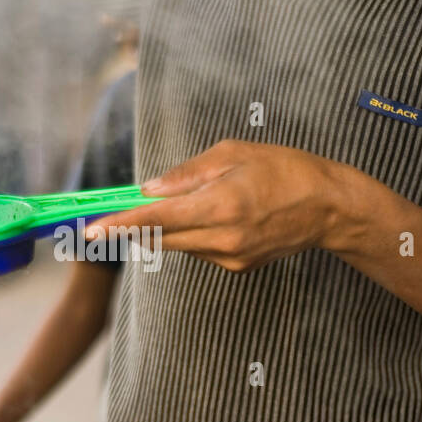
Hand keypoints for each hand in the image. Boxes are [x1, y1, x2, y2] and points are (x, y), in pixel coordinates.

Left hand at [84, 140, 351, 271]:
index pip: (158, 219)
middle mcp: (223, 239)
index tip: (92, 230)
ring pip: (179, 244)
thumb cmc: (285, 170)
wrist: (329, 208)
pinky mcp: (238, 268)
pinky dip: (194, 233)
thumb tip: (149, 190)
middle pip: (161, 238)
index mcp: (221, 205)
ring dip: (168, 226)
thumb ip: (187, 174)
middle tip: (105, 220)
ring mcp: (231, 258)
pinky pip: (200, 249)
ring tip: (190, 201)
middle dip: (132, 227)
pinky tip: (216, 214)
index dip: (121, 224)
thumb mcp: (233, 153)